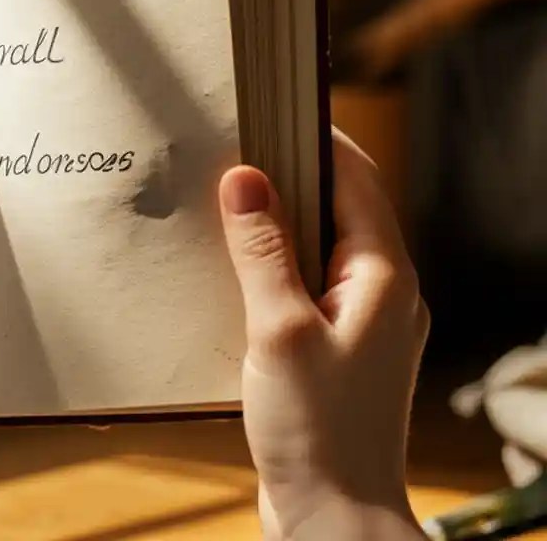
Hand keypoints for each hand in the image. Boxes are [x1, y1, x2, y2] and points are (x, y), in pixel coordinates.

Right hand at [218, 130, 429, 539]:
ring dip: (276, 228)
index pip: (358, 180)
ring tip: (223, 207)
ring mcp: (361, 326)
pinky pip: (305, 290)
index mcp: (384, 278)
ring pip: (318, 252)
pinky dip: (271, 270)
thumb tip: (245, 179)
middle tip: (233, 151)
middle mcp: (383, 294)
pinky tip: (231, 276)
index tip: (272, 107)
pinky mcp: (334, 355)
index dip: (317, 139)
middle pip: (339, 211)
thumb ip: (261, 252)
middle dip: (289, 179)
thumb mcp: (278, 331)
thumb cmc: (317, 431)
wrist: (332, 516)